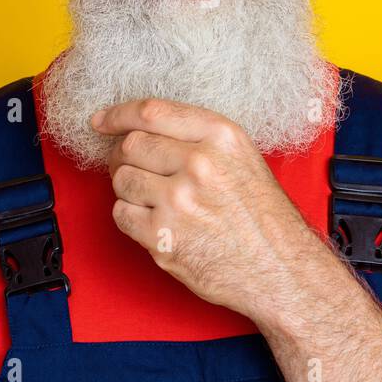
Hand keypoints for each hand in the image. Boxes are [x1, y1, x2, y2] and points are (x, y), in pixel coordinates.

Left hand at [92, 98, 318, 318]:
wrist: (280, 268)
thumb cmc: (262, 216)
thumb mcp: (242, 157)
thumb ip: (197, 137)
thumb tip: (140, 129)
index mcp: (220, 136)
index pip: (151, 112)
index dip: (118, 114)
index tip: (101, 121)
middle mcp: (198, 163)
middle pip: (131, 145)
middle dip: (124, 156)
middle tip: (134, 168)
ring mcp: (178, 201)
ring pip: (121, 179)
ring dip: (129, 188)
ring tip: (154, 198)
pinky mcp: (163, 237)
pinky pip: (121, 214)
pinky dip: (131, 217)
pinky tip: (155, 221)